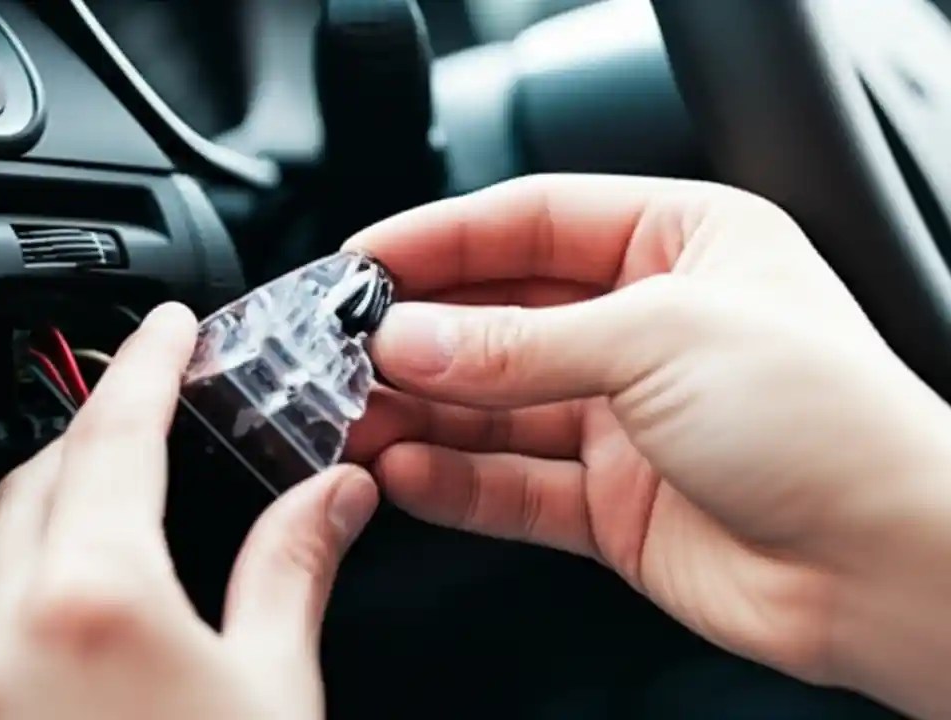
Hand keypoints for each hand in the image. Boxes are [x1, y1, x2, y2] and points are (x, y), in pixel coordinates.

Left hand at [0, 303, 378, 719]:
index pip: (115, 439)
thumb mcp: (275, 692)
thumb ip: (292, 573)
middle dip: (96, 432)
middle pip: (34, 480)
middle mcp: (1, 639)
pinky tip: (80, 601)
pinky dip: (22, 580)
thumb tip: (332, 497)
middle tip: (160, 413)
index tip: (168, 329)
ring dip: (52, 506)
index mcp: (93, 604)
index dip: (147, 368)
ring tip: (127, 503)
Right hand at [344, 175, 950, 716]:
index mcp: (680, 245)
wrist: (892, 572)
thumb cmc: (831, 425)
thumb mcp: (660, 341)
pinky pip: (509, 482)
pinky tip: (404, 471)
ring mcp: (624, 418)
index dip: (440, 237)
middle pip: (500, 316)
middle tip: (342, 351)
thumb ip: (519, 346)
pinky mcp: (609, 501)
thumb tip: (410, 339)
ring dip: (420, 411)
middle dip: (419, 334)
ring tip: (352, 417)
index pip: (531, 222)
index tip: (364, 262)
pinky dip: (452, 479)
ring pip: (493, 405)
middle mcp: (647, 326)